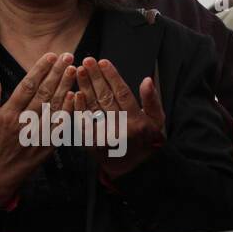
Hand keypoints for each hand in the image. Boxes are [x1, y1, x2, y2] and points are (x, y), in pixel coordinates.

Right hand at [0, 52, 75, 208]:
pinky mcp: (47, 144)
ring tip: (73, 70)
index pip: (27, 86)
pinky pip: (60, 125)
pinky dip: (68, 110)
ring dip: (65, 87)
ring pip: (55, 107)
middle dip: (57, 73)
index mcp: (8, 114)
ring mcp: (38, 134)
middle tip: (68, 56)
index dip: (40, 70)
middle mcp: (24, 123)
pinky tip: (75, 96)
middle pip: (44, 93)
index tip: (50, 56)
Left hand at [73, 57, 165, 179]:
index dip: (111, 76)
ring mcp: (105, 138)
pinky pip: (83, 124)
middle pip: (104, 97)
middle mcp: (120, 129)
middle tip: (86, 61)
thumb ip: (152, 100)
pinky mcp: (93, 145)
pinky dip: (78, 109)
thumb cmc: (147, 141)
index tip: (103, 62)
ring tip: (78, 72)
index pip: (122, 93)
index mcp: (136, 121)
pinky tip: (75, 94)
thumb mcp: (157, 121)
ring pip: (92, 108)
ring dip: (84, 88)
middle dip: (95, 77)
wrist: (136, 170)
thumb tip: (147, 80)